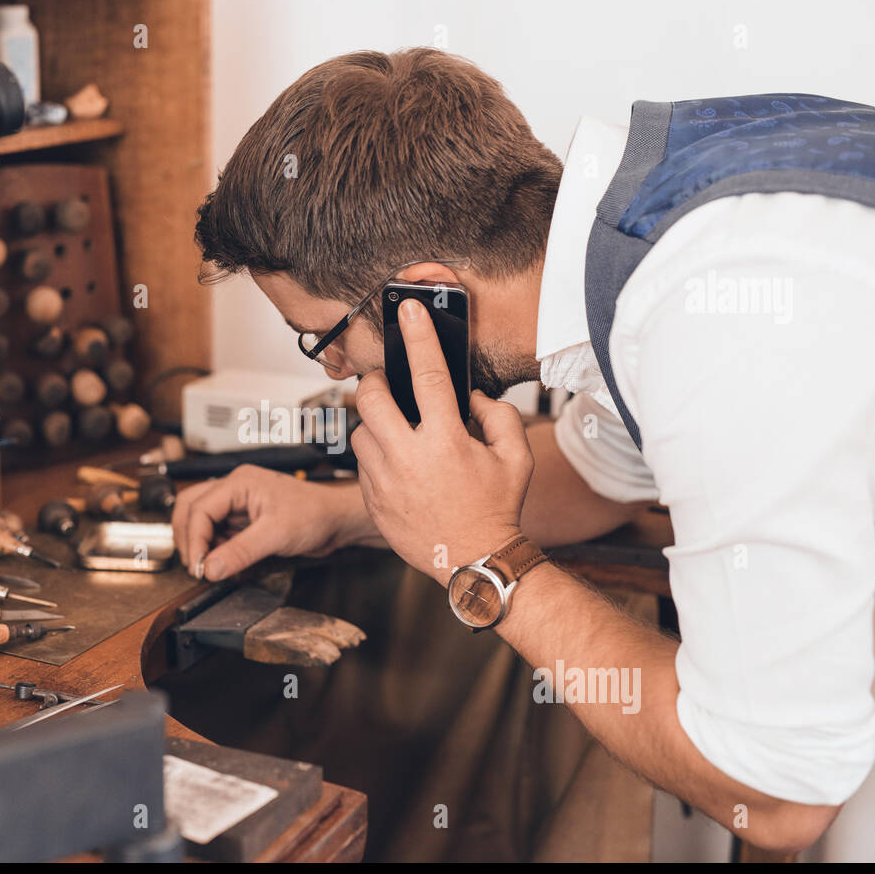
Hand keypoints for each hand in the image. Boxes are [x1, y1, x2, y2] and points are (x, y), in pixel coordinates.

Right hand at [171, 464, 364, 580]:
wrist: (336, 520)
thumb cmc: (314, 515)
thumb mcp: (275, 535)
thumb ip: (240, 552)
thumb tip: (210, 568)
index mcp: (239, 482)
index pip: (199, 509)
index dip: (194, 540)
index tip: (198, 567)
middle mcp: (234, 489)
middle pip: (190, 508)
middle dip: (187, 538)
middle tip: (195, 566)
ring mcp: (238, 503)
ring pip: (200, 518)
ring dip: (198, 542)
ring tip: (207, 565)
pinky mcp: (243, 518)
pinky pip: (217, 530)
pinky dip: (213, 546)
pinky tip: (222, 561)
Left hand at [352, 298, 533, 583]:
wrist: (475, 561)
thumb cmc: (496, 509)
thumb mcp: (515, 458)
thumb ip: (498, 416)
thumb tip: (470, 396)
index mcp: (446, 441)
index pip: (427, 375)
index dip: (419, 337)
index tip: (409, 312)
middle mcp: (408, 458)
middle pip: (370, 398)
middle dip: (374, 382)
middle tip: (386, 384)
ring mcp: (385, 482)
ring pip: (359, 432)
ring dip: (373, 424)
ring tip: (396, 430)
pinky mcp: (372, 501)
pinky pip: (361, 465)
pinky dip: (374, 456)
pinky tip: (396, 463)